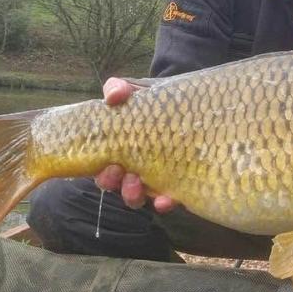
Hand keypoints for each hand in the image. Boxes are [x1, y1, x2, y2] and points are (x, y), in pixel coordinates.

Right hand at [95, 77, 177, 213]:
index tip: (106, 164)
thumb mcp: (137, 91)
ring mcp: (154, 178)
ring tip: (137, 183)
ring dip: (132, 194)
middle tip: (117, 171)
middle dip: (112, 182)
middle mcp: (133, 168)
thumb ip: (120, 88)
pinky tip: (166, 200)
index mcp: (119, 150)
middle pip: (116, 184)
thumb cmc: (157, 101)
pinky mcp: (175, 185)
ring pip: (136, 197)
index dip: (101, 172)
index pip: (101, 168)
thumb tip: (112, 94)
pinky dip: (163, 203)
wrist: (191, 107)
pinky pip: (166, 200)